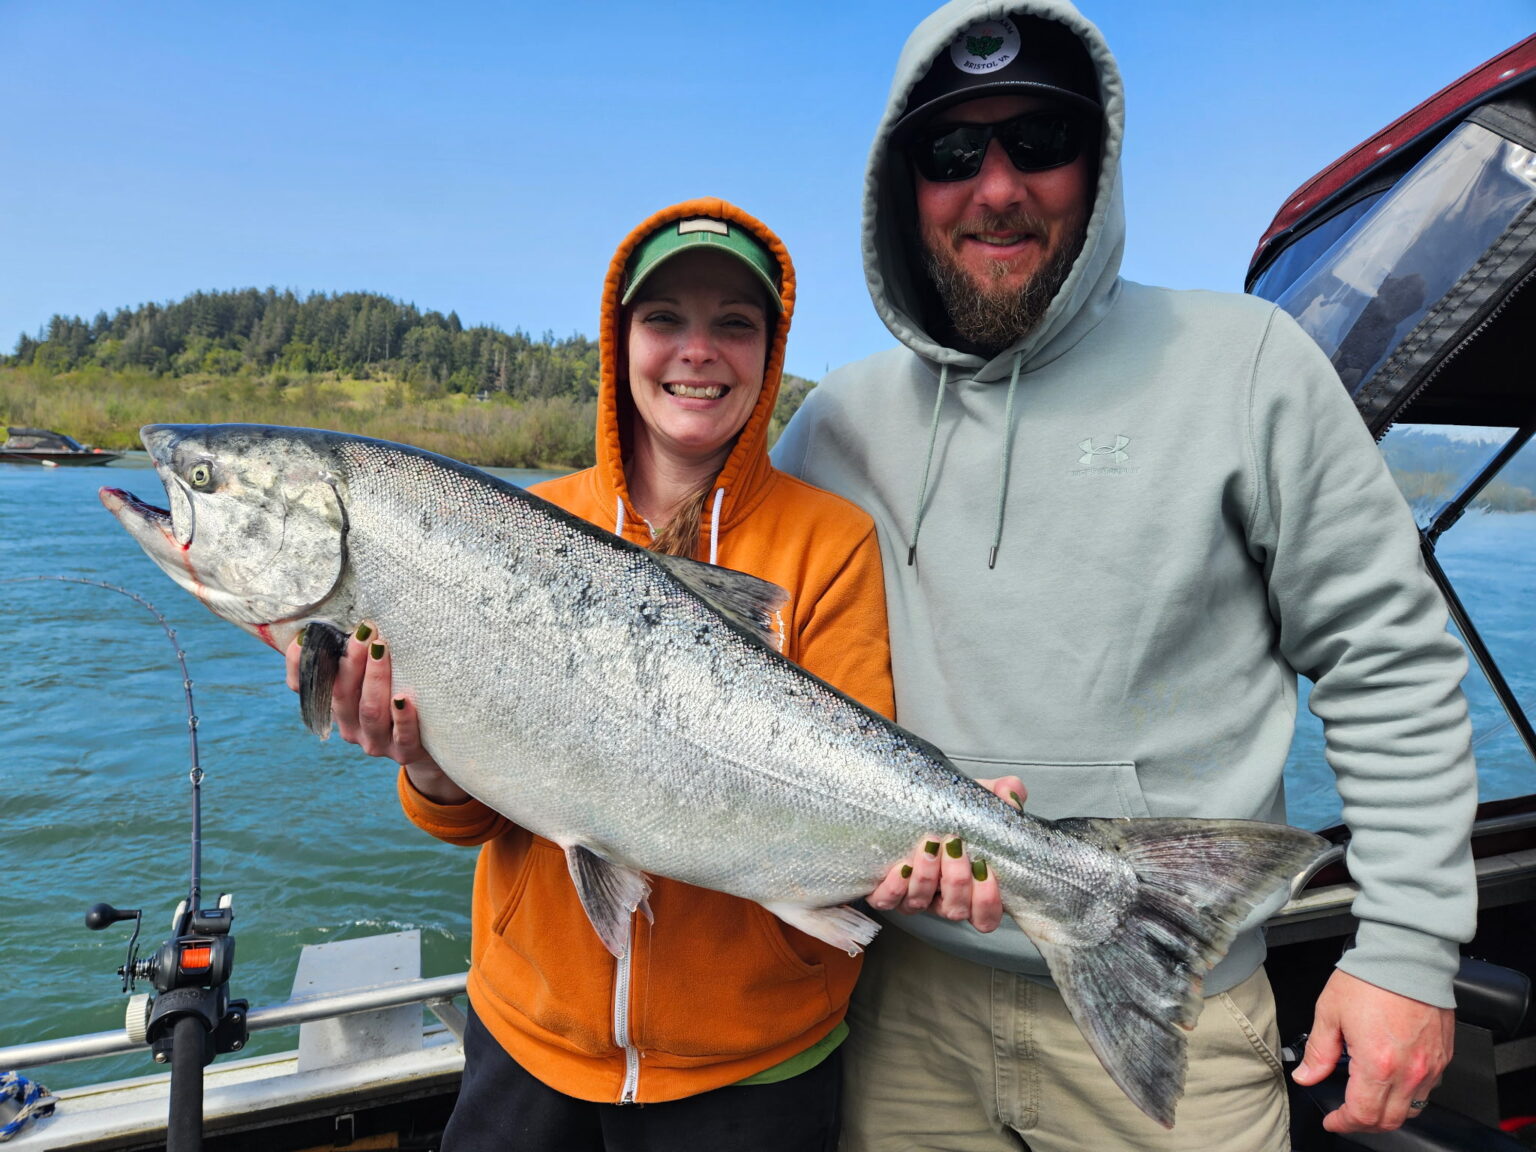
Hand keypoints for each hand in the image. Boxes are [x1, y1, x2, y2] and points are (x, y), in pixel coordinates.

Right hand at [284, 625, 466, 803]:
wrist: (436, 741)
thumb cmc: (400, 696)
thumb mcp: (375, 676)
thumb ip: (358, 653)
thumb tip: (348, 619)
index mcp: (337, 706)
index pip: (309, 684)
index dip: (301, 662)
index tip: (307, 635)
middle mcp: (351, 727)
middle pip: (343, 693)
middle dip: (352, 660)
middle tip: (365, 631)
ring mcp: (376, 742)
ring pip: (370, 710)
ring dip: (376, 678)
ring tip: (383, 649)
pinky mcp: (404, 753)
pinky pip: (403, 736)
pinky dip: (404, 717)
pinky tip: (405, 698)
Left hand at [866, 776, 1025, 932]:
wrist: (906, 801)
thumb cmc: (947, 810)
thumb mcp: (977, 800)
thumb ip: (1002, 794)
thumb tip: (1012, 794)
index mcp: (971, 887)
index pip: (986, 916)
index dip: (988, 903)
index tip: (987, 872)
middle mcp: (942, 898)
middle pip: (955, 910)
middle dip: (957, 881)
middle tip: (954, 848)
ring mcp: (914, 896)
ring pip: (920, 903)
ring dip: (926, 878)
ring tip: (928, 846)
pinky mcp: (885, 891)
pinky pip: (888, 900)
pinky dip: (894, 887)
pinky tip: (901, 867)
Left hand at [1291, 968, 1452, 1132]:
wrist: (1407, 955)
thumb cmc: (1370, 978)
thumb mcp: (1330, 1013)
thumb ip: (1318, 1051)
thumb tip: (1306, 1075)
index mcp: (1377, 1064)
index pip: (1362, 1114)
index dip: (1343, 1122)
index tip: (1333, 1119)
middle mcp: (1409, 1071)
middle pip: (1389, 1120)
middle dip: (1364, 1124)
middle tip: (1347, 1114)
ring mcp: (1430, 1066)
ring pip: (1412, 1108)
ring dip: (1388, 1111)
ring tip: (1368, 1099)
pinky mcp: (1443, 1056)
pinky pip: (1428, 1089)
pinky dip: (1409, 1094)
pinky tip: (1392, 1079)